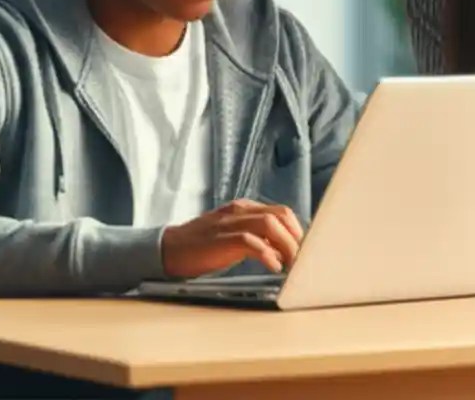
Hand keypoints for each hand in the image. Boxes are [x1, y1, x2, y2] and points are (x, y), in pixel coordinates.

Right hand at [161, 199, 303, 277]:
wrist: (168, 249)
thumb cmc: (203, 247)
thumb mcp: (234, 238)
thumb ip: (258, 239)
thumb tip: (283, 252)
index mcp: (244, 209)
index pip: (281, 211)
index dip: (297, 230)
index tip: (306, 249)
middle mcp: (239, 211)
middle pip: (280, 215)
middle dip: (296, 237)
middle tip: (303, 259)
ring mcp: (229, 223)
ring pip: (269, 224)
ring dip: (286, 245)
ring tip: (292, 264)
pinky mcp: (220, 239)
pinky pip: (250, 241)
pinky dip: (266, 253)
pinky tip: (273, 266)